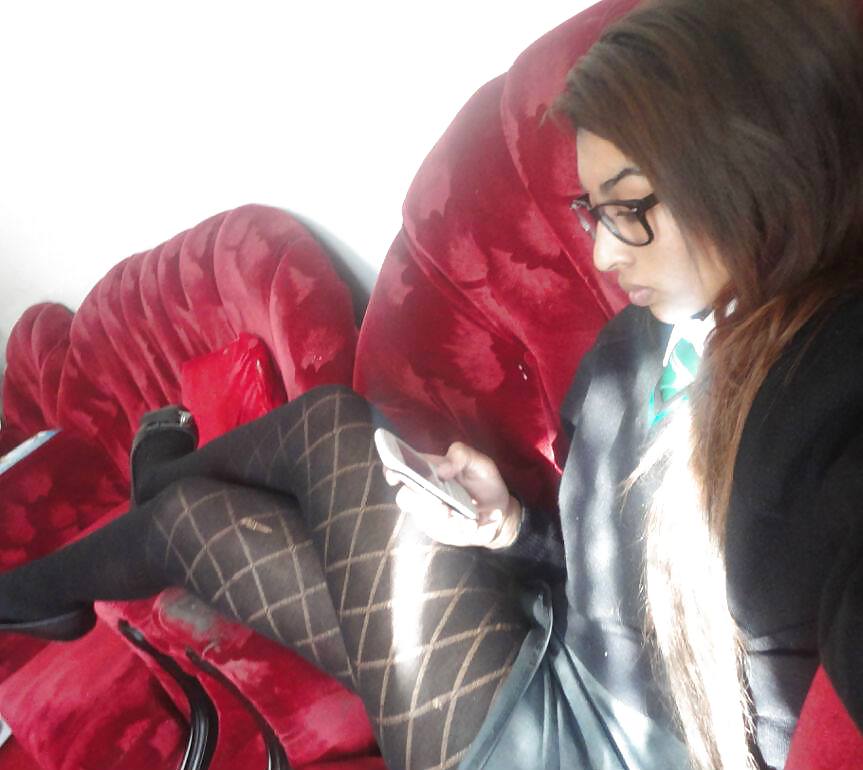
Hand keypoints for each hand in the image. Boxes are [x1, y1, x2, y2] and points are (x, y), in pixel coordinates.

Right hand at [384, 441, 521, 548]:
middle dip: (421, 501)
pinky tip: (472, 523)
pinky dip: (459, 528)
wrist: (500, 511)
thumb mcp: (479, 463)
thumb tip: (442, 470)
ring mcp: (430, 515)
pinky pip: (443, 532)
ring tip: (463, 516)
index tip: (396, 476)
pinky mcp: (441, 532)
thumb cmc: (483, 482)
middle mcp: (424, 493)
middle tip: (440, 502)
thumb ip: (462, 455)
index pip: (400, 469)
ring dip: (443, 517)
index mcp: (428, 471)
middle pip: (405, 498)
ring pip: (424, 518)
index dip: (392, 471)